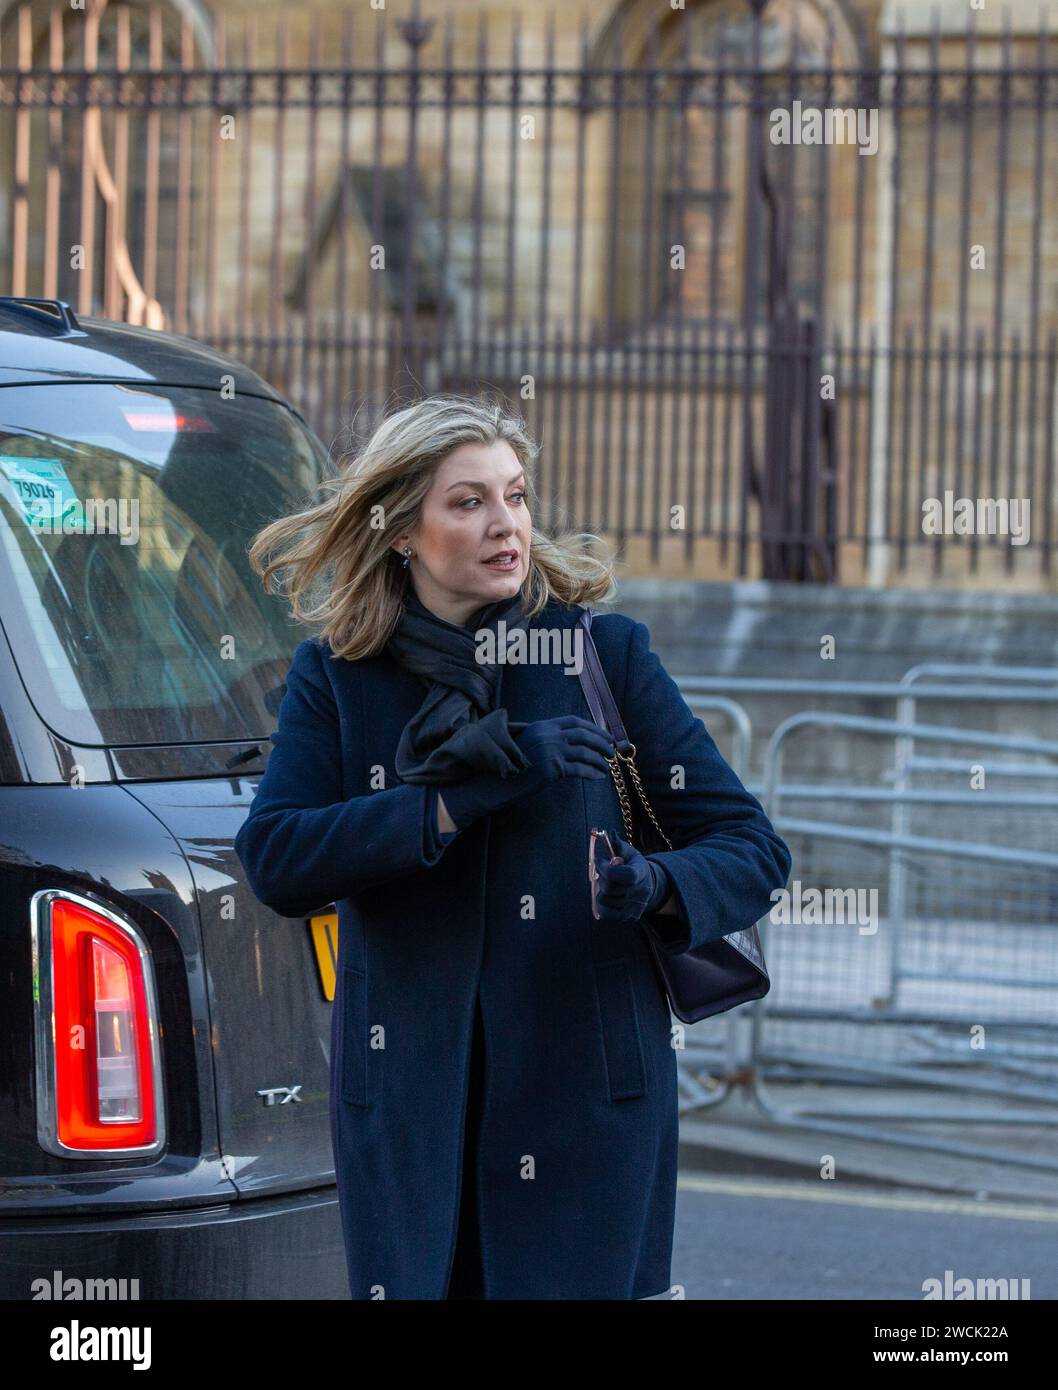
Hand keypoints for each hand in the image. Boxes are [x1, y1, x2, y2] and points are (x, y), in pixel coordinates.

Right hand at [441, 716, 614, 830]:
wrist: (496, 781)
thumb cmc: (512, 765)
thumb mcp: (529, 743)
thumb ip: (548, 738)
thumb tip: (572, 742)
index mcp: (543, 725)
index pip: (574, 721)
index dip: (593, 728)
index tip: (604, 735)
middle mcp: (548, 734)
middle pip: (584, 734)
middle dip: (602, 742)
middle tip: (612, 751)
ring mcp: (551, 751)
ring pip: (585, 752)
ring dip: (600, 759)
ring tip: (607, 766)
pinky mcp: (552, 768)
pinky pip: (580, 770)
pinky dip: (592, 773)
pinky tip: (600, 777)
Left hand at [593, 833, 670, 922]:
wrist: (649, 886)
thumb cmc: (634, 866)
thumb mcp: (630, 853)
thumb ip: (619, 845)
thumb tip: (610, 833)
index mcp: (641, 873)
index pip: (625, 875)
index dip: (606, 868)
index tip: (598, 860)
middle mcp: (640, 892)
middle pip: (610, 888)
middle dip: (601, 877)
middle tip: (602, 871)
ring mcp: (634, 906)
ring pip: (604, 900)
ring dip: (601, 890)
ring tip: (608, 884)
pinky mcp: (628, 917)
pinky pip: (604, 912)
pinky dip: (602, 903)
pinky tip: (607, 895)